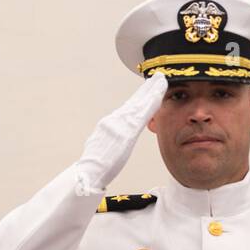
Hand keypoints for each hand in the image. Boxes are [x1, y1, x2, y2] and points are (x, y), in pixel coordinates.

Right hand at [75, 71, 168, 192]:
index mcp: (109, 125)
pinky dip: (151, 103)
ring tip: (161, 80)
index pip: (127, 108)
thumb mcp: (102, 148)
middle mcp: (114, 120)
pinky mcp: (126, 131)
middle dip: (146, 89)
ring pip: (139, 104)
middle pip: (133, 101)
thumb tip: (115, 137)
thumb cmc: (95, 166)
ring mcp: (119, 124)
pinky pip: (142, 114)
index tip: (147, 89)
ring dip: (151, 91)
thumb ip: (111, 139)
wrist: (88, 172)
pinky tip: (159, 96)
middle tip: (157, 77)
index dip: (138, 97)